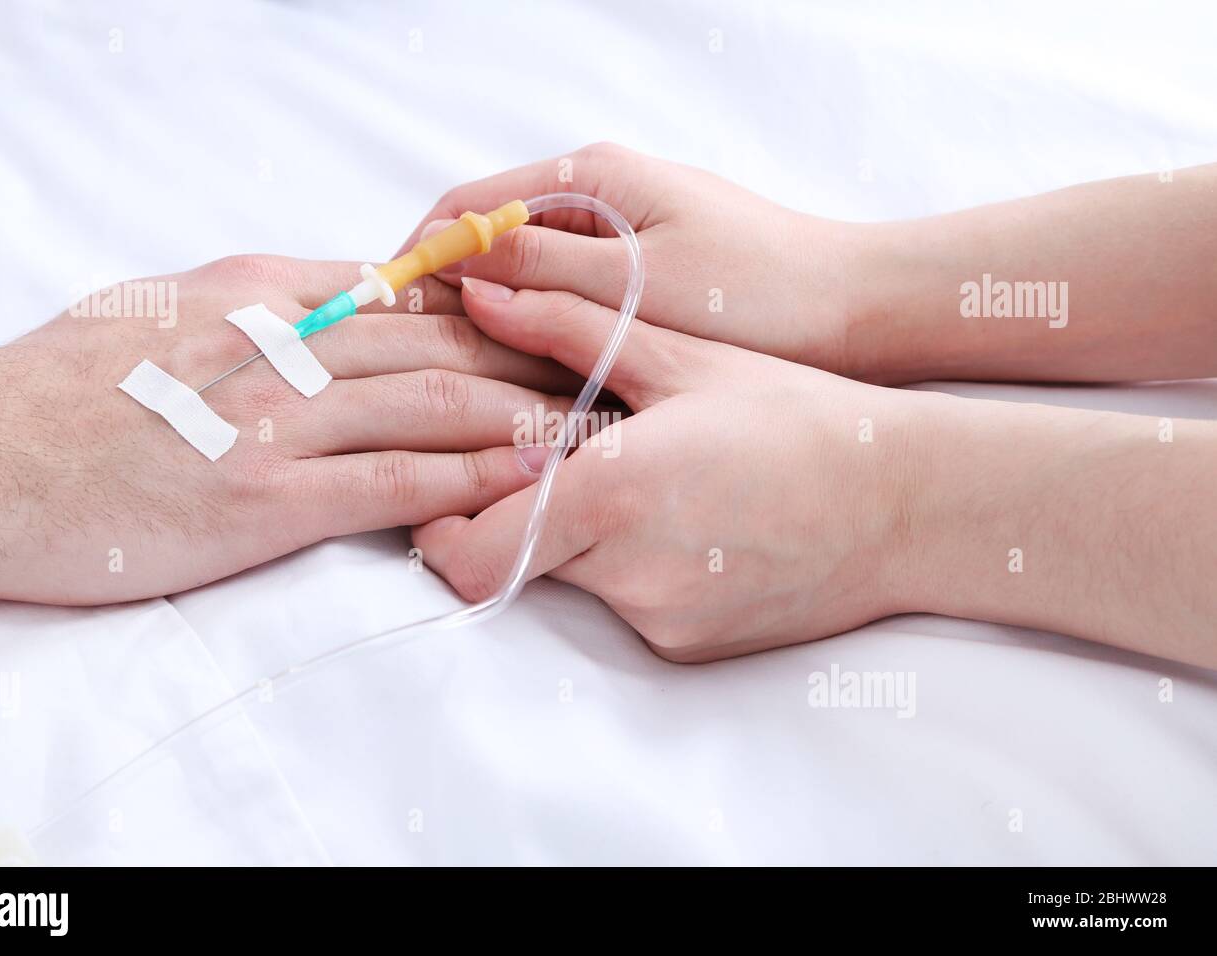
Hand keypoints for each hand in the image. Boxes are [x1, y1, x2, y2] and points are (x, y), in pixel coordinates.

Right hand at [0, 255, 581, 604]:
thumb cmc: (65, 389)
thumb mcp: (171, 311)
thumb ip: (266, 305)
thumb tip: (350, 298)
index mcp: (264, 294)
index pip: (409, 293)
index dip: (494, 309)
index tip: (552, 324)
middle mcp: (282, 344)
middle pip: (440, 342)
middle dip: (532, 355)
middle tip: (605, 370)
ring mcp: (274, 420)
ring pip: (431, 403)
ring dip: (522, 413)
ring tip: (594, 424)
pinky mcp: (261, 496)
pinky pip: (389, 481)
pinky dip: (465, 479)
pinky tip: (523, 481)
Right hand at [409, 149, 1216, 386]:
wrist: (859, 310)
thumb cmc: (760, 293)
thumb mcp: (640, 286)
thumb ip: (544, 275)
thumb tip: (455, 270)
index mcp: (590, 179)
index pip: (465, 207)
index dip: (415, 261)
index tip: (383, 320)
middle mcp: (598, 195)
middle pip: (489, 237)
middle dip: (447, 294)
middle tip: (413, 365)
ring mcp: (620, 233)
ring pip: (526, 272)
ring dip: (490, 317)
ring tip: (458, 382)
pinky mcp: (642, 272)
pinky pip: (566, 295)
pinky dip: (536, 329)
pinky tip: (527, 381)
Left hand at [414, 277, 929, 661]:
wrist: (907, 504)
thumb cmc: (797, 417)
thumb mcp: (681, 358)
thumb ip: (565, 328)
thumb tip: (481, 293)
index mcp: (608, 495)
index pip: (465, 554)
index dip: (444, 527)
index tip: (459, 486)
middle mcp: (625, 575)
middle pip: (514, 565)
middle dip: (516, 519)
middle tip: (557, 465)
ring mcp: (658, 621)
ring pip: (572, 585)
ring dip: (581, 539)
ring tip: (646, 481)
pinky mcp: (688, 648)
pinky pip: (626, 609)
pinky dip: (632, 569)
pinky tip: (688, 522)